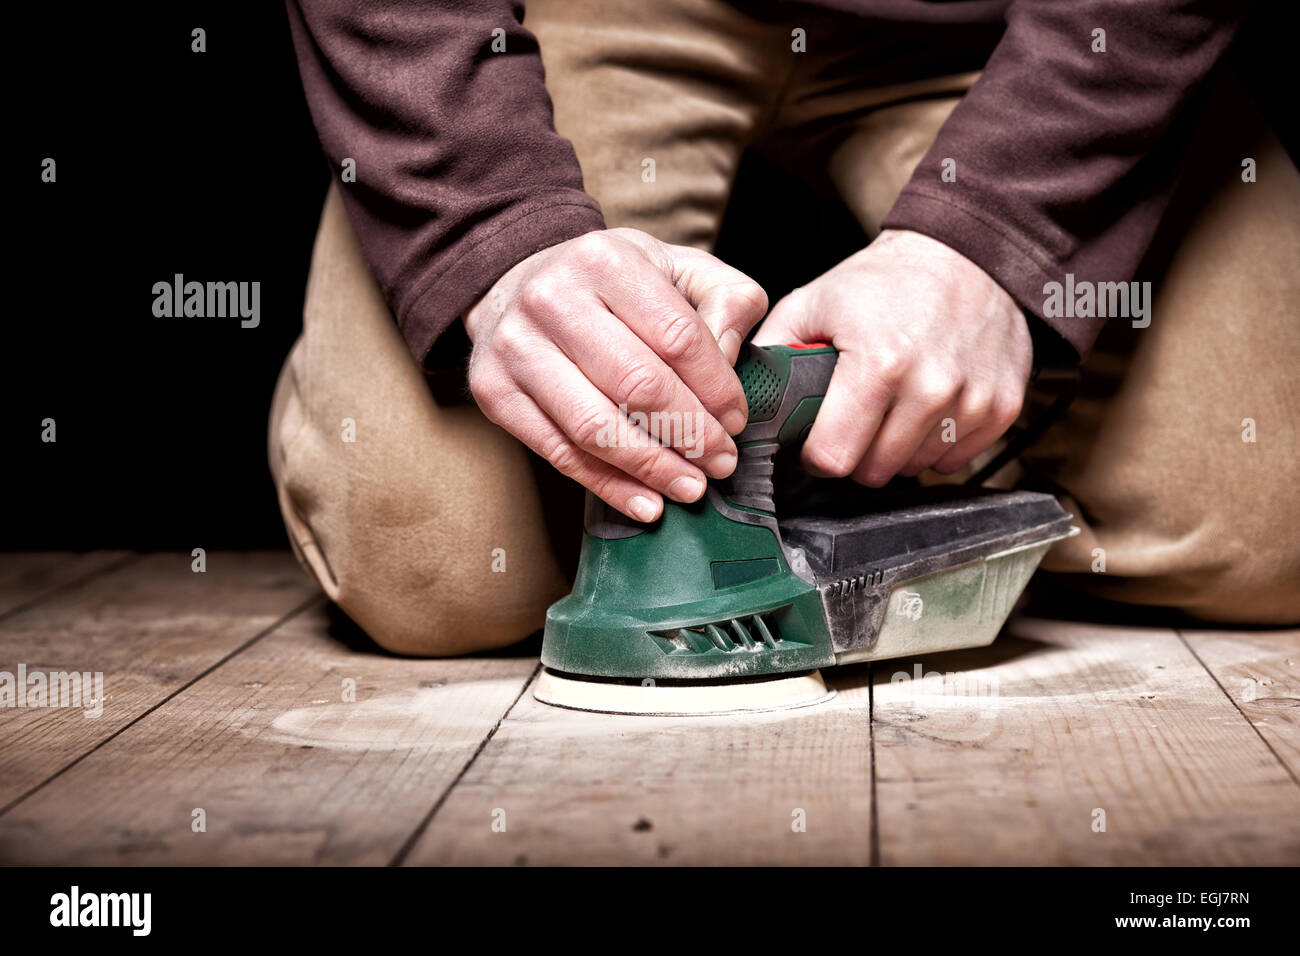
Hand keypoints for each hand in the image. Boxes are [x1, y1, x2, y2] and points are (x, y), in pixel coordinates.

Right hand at [464, 227, 767, 521]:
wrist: (513, 280)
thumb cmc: (608, 283)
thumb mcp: (673, 265)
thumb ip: (724, 298)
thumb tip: (733, 357)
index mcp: (605, 260)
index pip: (678, 336)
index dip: (716, 388)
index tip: (737, 421)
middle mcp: (552, 298)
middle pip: (637, 385)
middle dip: (691, 434)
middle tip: (721, 461)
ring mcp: (516, 348)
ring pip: (596, 427)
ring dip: (653, 468)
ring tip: (690, 487)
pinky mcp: (494, 392)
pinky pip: (560, 452)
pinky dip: (608, 486)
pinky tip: (646, 502)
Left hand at [752, 229, 1030, 483]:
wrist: (967, 254)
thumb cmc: (885, 281)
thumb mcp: (813, 303)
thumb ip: (772, 353)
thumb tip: (743, 399)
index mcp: (878, 364)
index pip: (834, 458)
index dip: (817, 455)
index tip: (817, 439)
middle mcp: (930, 388)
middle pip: (874, 472)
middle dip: (856, 453)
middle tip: (854, 419)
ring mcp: (971, 401)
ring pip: (914, 469)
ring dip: (896, 450)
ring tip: (891, 408)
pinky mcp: (1001, 408)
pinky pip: (955, 460)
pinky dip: (935, 444)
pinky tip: (925, 409)